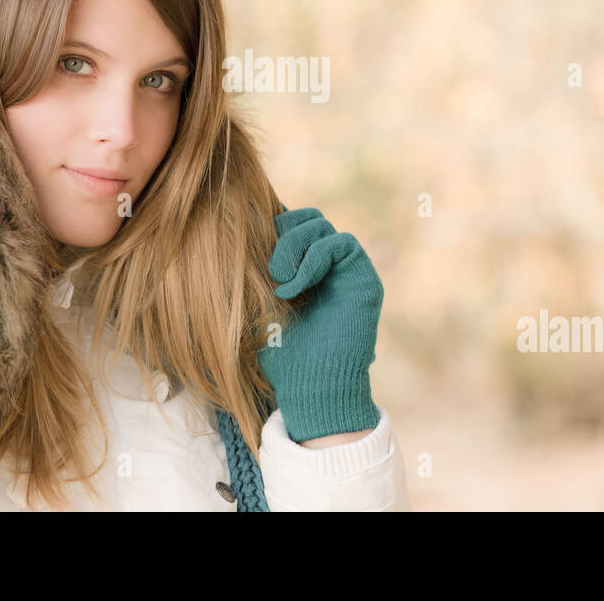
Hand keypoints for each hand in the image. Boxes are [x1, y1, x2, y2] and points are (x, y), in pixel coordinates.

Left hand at [257, 205, 383, 442]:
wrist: (308, 386)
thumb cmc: (280, 354)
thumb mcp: (258, 304)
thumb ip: (255, 270)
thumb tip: (239, 231)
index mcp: (304, 268)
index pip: (290, 223)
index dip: (270, 230)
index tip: (252, 257)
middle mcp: (328, 266)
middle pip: (307, 216)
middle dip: (282, 233)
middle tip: (268, 270)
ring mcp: (347, 271)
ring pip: (322, 225)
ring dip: (293, 246)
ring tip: (279, 281)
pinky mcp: (364, 279)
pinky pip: (343, 243)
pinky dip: (313, 258)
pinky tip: (294, 288)